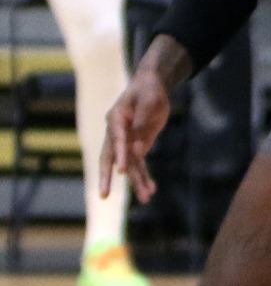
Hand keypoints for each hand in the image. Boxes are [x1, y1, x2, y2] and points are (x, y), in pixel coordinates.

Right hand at [101, 71, 174, 203]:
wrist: (151, 87)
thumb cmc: (148, 90)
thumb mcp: (149, 99)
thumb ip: (144, 121)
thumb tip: (139, 149)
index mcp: (115, 119)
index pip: (117, 140)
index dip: (120, 155)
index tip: (122, 171)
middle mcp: (116, 134)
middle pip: (110, 159)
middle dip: (107, 178)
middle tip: (103, 196)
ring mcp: (126, 142)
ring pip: (129, 165)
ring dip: (137, 182)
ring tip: (146, 198)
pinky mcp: (138, 146)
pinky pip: (140, 164)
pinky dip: (145, 177)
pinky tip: (151, 190)